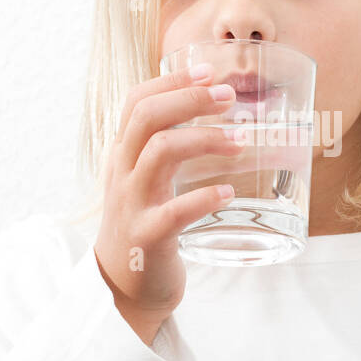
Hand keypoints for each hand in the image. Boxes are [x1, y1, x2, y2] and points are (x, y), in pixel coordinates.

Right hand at [93, 63, 244, 344]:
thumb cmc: (143, 226)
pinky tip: (227, 193)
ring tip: (240, 141)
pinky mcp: (148, 237)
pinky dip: (205, 198)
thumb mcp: (144, 181)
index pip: (136, 101)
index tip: (208, 71)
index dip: (172, 82)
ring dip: (205, 139)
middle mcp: (123, 173)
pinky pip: (175, 212)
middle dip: (191, 99)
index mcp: (122, 155)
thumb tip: (210, 113)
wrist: (120, 289)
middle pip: (147, 117)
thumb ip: (165, 149)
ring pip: (161, 152)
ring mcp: (132, 204)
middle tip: (230, 97)